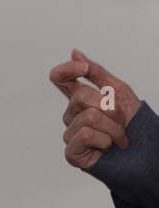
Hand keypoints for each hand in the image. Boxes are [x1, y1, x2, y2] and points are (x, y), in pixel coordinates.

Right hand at [49, 49, 138, 168]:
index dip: (67, 70)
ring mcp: (70, 134)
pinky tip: (108, 148)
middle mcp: (71, 115)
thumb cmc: (133, 124)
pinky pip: (84, 135)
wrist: (148, 155)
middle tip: (120, 121)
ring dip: (113, 128)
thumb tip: (74, 53)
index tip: (84, 69)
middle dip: (110, 107)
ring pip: (88, 117)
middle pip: (81, 96)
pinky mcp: (72, 153)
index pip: (59, 79)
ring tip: (119, 138)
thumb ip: (96, 72)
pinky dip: (104, 140)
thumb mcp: (119, 91)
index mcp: (79, 99)